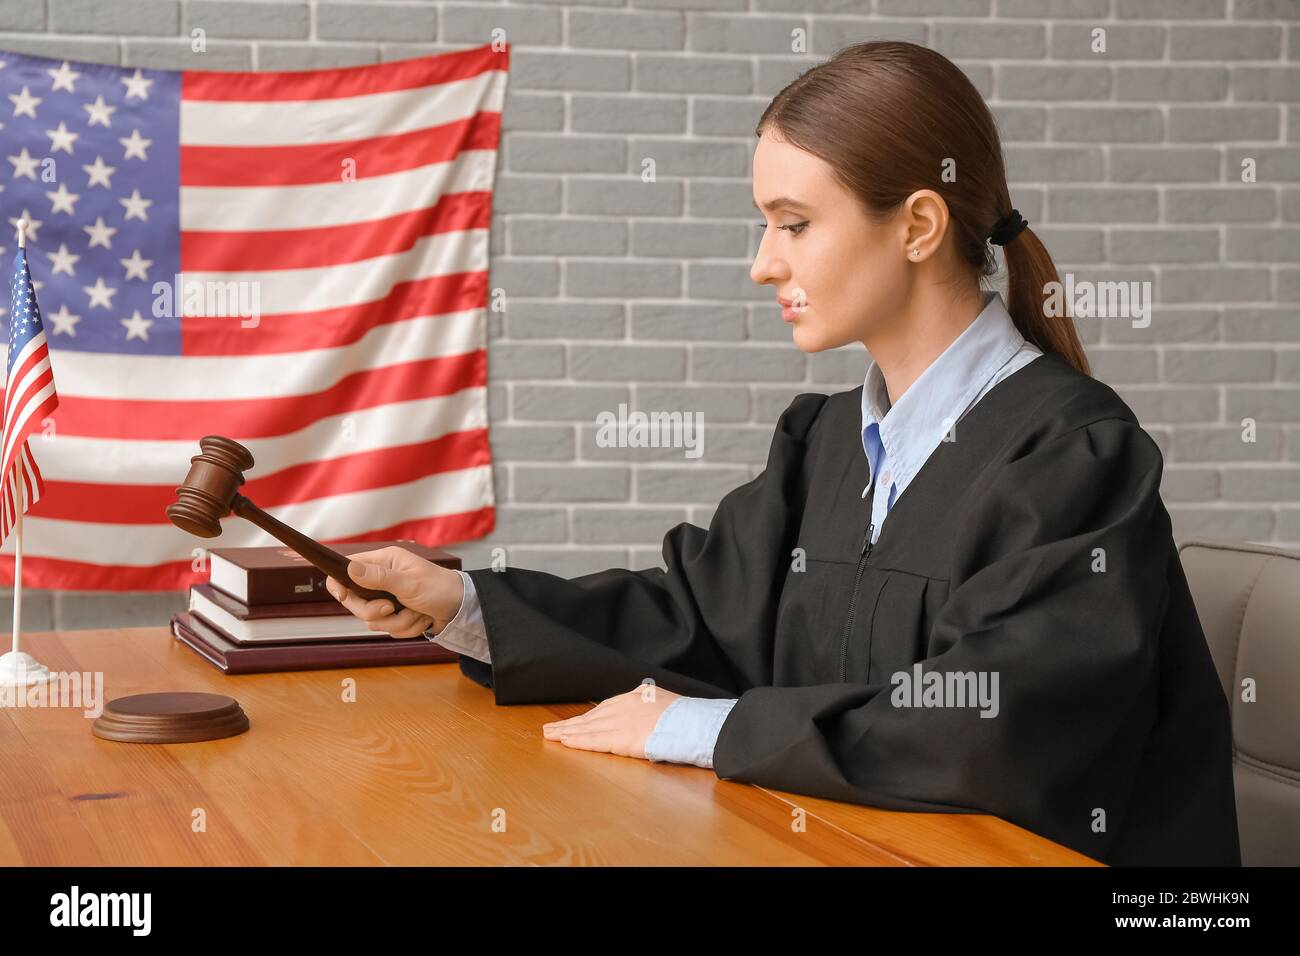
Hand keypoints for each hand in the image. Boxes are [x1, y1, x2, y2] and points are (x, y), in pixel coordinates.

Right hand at [324, 546, 463, 638]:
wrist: (462, 609)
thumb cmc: (440, 589)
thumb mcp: (409, 583)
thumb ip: (379, 578)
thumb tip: (349, 568)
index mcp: (383, 562)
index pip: (347, 569)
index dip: (340, 584)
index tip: (345, 597)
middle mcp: (382, 579)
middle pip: (356, 602)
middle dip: (375, 612)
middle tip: (392, 607)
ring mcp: (388, 598)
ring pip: (373, 620)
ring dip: (398, 622)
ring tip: (417, 612)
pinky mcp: (396, 615)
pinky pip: (388, 629)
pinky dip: (406, 628)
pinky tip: (422, 619)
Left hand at [541, 683, 681, 758]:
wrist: (692, 723)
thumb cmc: (683, 715)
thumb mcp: (662, 699)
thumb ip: (648, 698)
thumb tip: (644, 692)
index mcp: (633, 698)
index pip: (603, 709)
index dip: (586, 717)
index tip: (573, 722)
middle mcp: (622, 708)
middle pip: (590, 717)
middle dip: (569, 724)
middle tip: (550, 729)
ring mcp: (620, 723)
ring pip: (587, 728)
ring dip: (567, 732)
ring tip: (550, 735)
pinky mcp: (620, 739)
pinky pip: (594, 741)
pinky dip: (578, 741)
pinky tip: (565, 741)